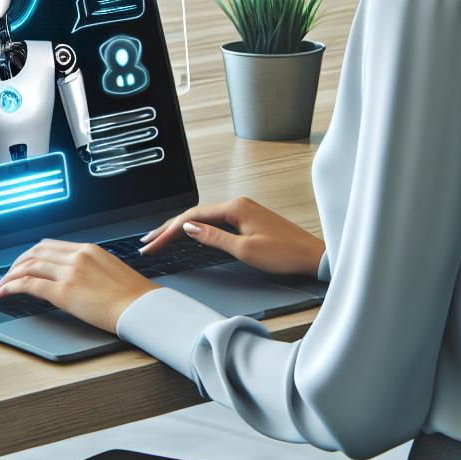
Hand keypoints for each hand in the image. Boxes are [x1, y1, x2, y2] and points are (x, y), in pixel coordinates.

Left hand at [0, 240, 159, 333]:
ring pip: (27, 266)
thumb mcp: (110, 271)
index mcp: (89, 250)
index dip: (31, 255)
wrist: (142, 308)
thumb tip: (77, 278)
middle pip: (35, 253)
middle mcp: (77, 256)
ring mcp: (69, 272)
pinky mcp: (64, 292)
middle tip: (6, 276)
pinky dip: (10, 287)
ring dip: (9, 276)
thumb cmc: (132, 296)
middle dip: (16, 264)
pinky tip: (3, 294)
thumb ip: (91, 269)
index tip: (23, 264)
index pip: (50, 245)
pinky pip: (28, 284)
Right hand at [139, 196, 324, 276]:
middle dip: (169, 228)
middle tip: (148, 242)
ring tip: (161, 238)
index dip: (168, 231)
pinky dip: (198, 228)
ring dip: (182, 228)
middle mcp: (238, 204)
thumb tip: (189, 227)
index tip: (151, 244)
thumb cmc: (284, 253)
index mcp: (235, 207)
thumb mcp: (245, 250)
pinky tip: (189, 234)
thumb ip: (214, 237)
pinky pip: (216, 221)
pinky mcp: (248, 219)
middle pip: (196, 214)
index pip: (192, 216)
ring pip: (204, 217)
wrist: (312, 256)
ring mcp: (244, 210)